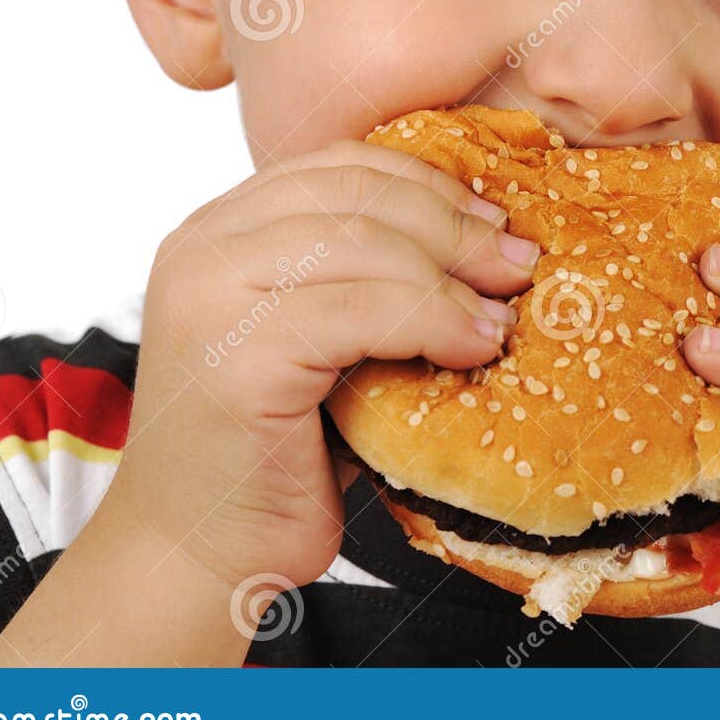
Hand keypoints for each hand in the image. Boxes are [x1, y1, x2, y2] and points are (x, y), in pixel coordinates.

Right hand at [109, 140, 540, 616]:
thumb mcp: (327, 338)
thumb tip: (492, 240)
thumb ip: (372, 277)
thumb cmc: (278, 451)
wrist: (200, 554)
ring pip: (366, 244)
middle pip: (356, 194)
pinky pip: (364, 311)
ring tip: (503, 316)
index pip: (340, 166)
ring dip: (453, 279)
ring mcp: (210, 295)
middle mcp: (201, 247)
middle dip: (453, 225)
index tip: (493, 224)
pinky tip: (474, 349)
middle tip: (518, 265)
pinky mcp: (237, 353)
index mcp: (219, 230)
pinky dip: (435, 323)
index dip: (429, 184)